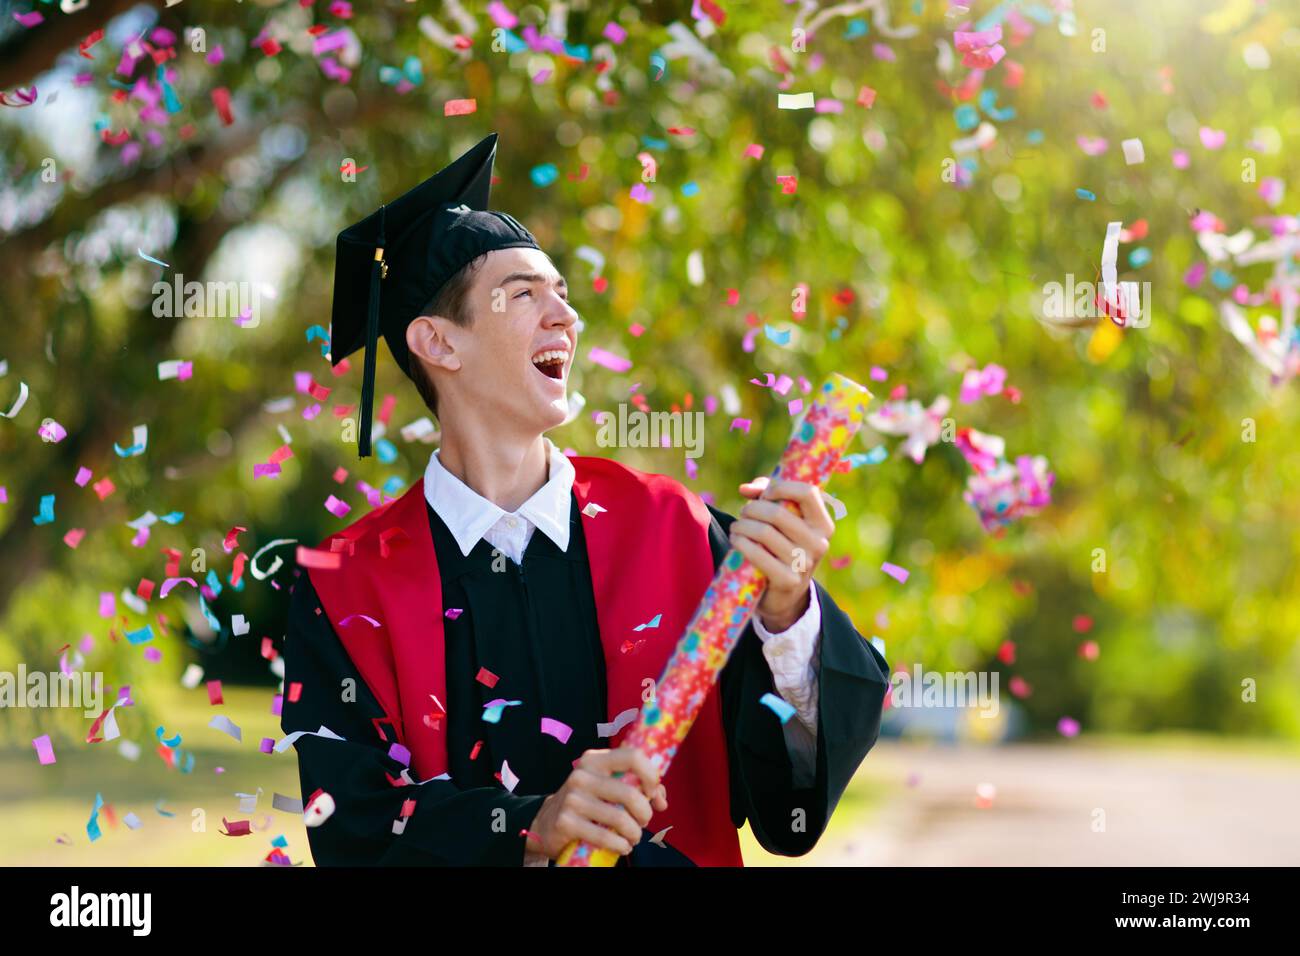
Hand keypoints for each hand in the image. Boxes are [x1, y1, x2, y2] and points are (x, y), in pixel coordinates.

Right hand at [528, 746, 667, 859]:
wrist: (547, 821)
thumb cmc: (588, 802)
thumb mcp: (608, 786)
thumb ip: (638, 787)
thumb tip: (661, 800)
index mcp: (595, 760)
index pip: (633, 756)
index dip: (651, 775)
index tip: (652, 792)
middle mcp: (582, 775)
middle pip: (630, 793)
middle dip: (645, 813)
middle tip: (643, 822)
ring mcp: (572, 798)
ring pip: (620, 818)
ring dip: (634, 833)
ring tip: (633, 836)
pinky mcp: (566, 822)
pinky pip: (605, 837)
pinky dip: (620, 845)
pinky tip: (622, 845)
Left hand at [730, 476, 833, 631]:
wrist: (785, 595)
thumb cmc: (782, 547)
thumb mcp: (783, 522)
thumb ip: (767, 496)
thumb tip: (745, 489)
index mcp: (823, 524)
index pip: (808, 492)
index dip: (781, 487)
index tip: (765, 494)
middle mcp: (819, 543)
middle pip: (777, 513)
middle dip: (752, 509)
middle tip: (744, 514)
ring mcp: (804, 563)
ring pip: (764, 532)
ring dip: (742, 526)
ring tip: (737, 528)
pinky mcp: (787, 580)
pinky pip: (757, 554)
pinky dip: (741, 543)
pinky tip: (737, 541)